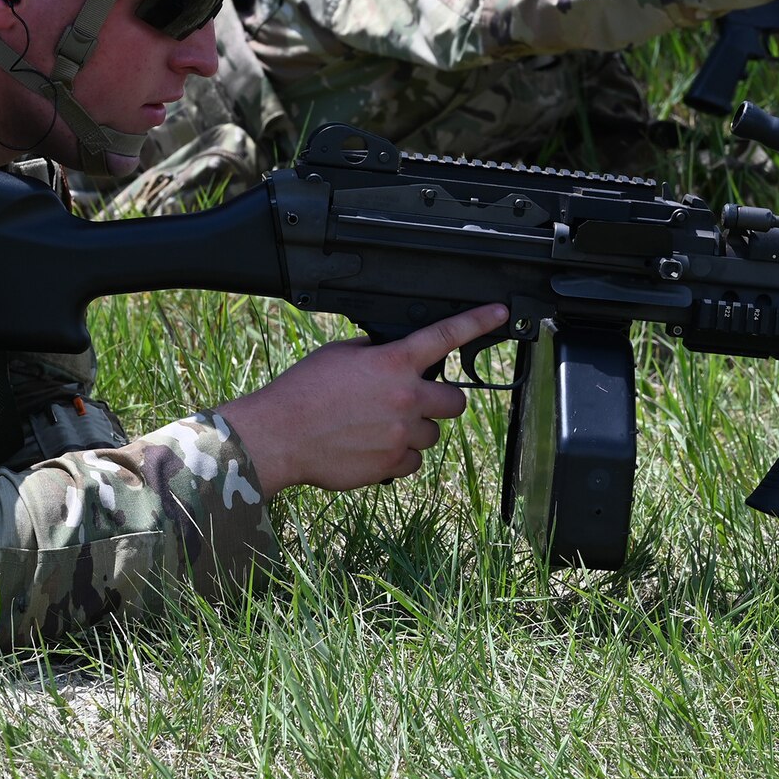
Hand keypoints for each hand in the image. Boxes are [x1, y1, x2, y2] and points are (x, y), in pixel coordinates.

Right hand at [214, 303, 508, 499]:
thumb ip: (374, 352)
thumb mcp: (339, 354)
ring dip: (415, 431)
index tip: (499, 313)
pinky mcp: (391, 464)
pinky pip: (413, 463)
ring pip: (432, 434)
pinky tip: (371, 448)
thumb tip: (390, 355)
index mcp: (393, 363)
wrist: (280, 435)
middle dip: (440, 402)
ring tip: (379, 428)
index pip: (445, 336)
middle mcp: (405, 397)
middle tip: (414, 403)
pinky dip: (398, 458)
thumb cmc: (302, 392)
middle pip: (456, 402)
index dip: (478, 322)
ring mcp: (401, 434)